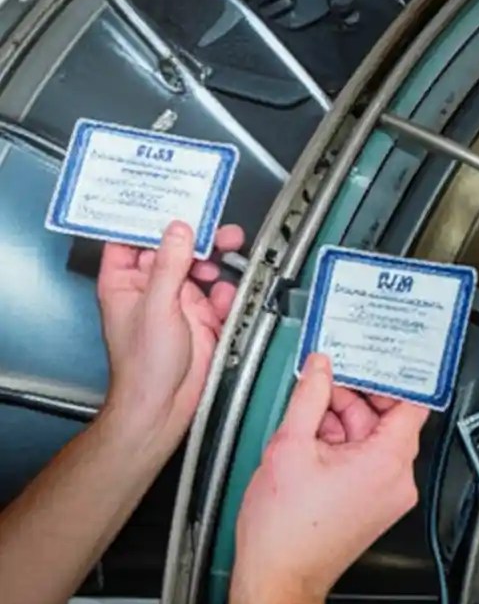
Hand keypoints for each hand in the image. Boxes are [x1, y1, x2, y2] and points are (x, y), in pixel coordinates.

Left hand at [97, 220, 243, 443]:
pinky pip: (219, 294)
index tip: (170, 198)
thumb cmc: (143, 366)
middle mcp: (151, 288)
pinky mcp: (202, 317)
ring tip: (230, 251)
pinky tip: (227, 297)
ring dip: (216, 261)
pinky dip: (227, 292)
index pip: (132, 238)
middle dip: (196, 237)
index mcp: (125, 282)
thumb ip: (169, 265)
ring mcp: (178, 302)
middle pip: (174, 248)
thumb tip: (178, 229)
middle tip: (217, 227)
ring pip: (200, 268)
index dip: (149, 218)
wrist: (167, 405)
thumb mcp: (156, 307)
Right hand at [231, 354, 428, 603]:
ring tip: (308, 423)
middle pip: (387, 419)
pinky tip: (313, 445)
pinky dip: (343, 447)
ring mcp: (388, 494)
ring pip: (373, 439)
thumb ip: (309, 397)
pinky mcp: (375, 504)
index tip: (371, 361)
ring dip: (342, 423)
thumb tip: (320, 367)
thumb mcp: (290, 446)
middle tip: (322, 386)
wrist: (278, 578)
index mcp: (388, 461)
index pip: (412, 403)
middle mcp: (398, 479)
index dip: (390, 378)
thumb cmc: (285, 531)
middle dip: (352, 400)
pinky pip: (367, 461)